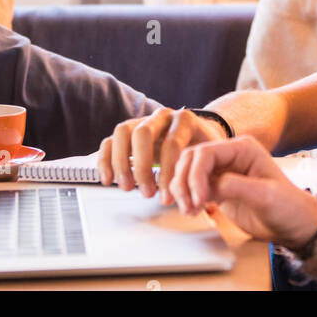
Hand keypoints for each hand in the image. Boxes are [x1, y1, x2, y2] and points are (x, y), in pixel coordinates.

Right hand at [97, 107, 226, 202]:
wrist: (198, 135)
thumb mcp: (210, 158)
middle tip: (146, 193)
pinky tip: (108, 179)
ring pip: (122, 132)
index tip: (167, 197)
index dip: (168, 173)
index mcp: (185, 120)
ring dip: (121, 162)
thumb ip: (203, 174)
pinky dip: (105, 160)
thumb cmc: (204, 150)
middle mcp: (161, 116)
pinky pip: (110, 141)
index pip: (172, 144)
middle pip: (143, 133)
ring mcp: (142, 121)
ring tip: (127, 188)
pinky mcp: (128, 132)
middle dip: (142, 167)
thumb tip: (195, 200)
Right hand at [168, 136, 316, 248]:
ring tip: (189, 211)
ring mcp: (222, 171)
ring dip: (182, 190)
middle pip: (192, 159)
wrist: (293, 225)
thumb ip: (238, 186)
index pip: (206, 153)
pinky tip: (191, 211)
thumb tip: (211, 184)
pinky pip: (192, 187)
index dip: (196, 175)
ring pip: (188, 172)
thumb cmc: (287, 206)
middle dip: (184, 182)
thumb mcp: (266, 196)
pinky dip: (186, 198)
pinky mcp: (217, 188)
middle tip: (188, 206)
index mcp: (243, 148)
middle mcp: (230, 156)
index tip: (199, 198)